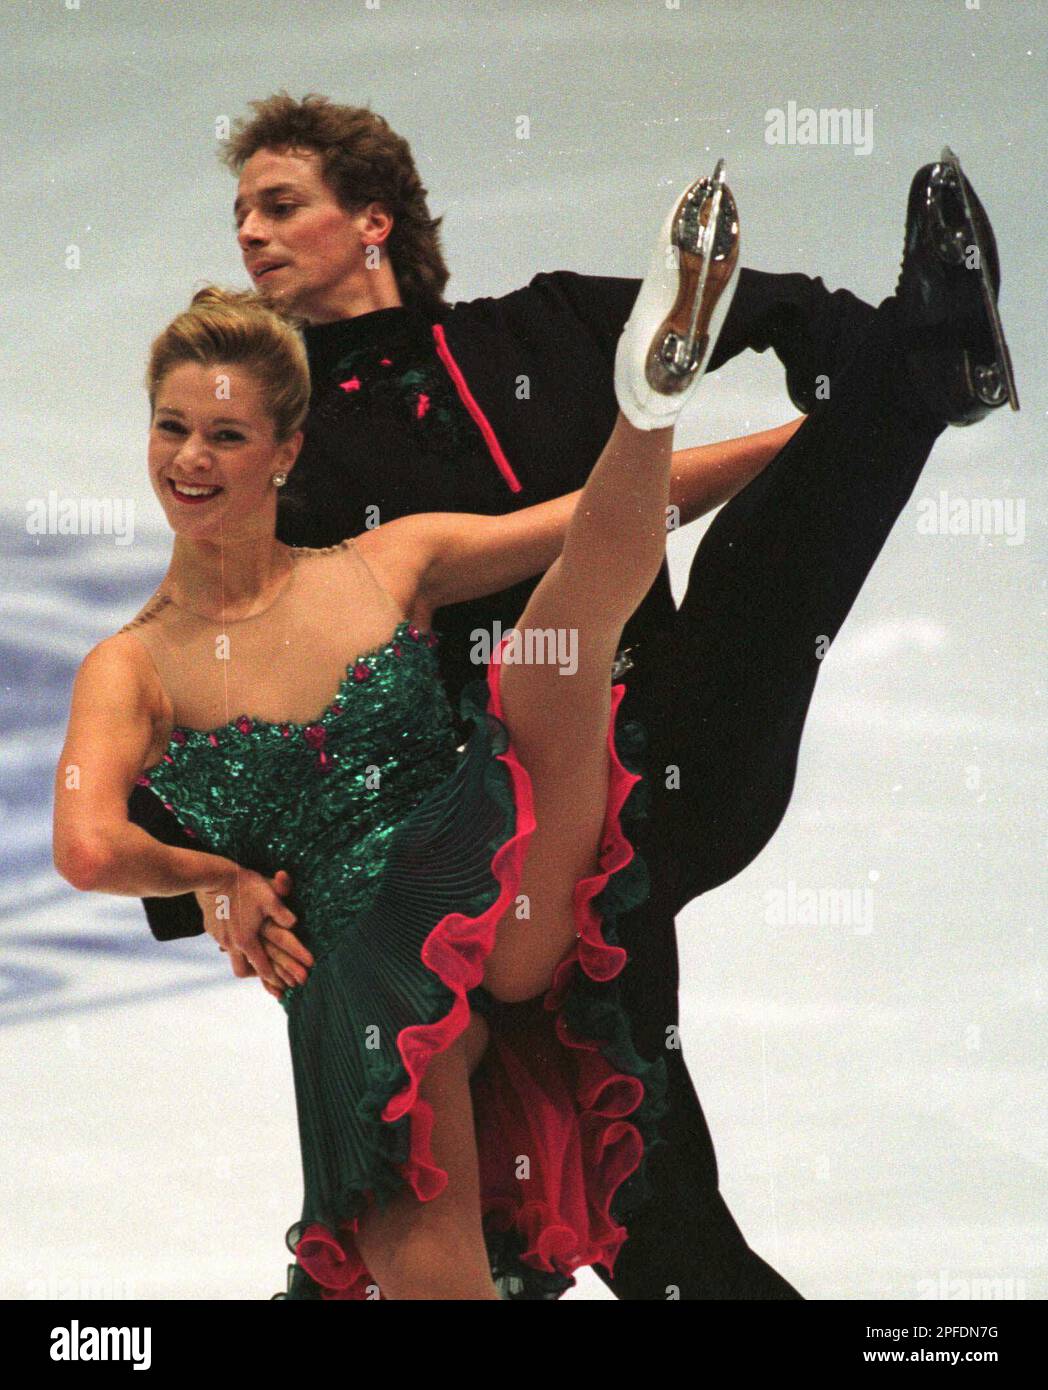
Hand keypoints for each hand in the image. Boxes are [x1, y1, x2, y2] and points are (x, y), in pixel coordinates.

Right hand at [195, 866, 311, 997]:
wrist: (213, 877)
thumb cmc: (245, 885)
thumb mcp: (270, 896)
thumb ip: (283, 913)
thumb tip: (294, 924)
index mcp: (247, 940)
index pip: (262, 967)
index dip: (274, 978)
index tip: (283, 987)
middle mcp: (231, 944)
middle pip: (241, 970)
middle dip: (255, 974)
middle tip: (266, 974)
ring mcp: (218, 937)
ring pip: (231, 957)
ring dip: (243, 958)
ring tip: (252, 954)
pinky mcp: (210, 929)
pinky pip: (223, 943)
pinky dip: (232, 944)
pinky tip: (237, 933)